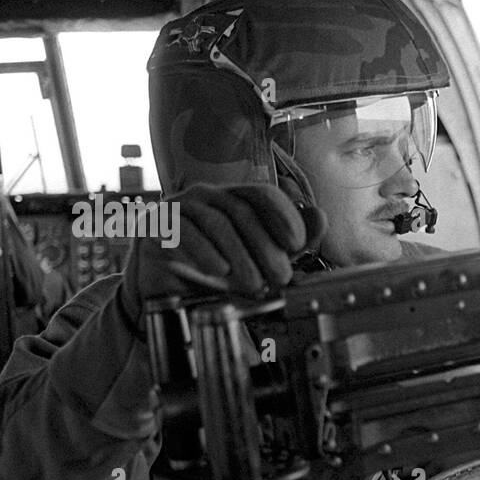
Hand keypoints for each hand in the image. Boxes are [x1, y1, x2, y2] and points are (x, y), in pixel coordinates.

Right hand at [118, 183, 309, 327]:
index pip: (263, 195)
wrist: (166, 284)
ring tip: (254, 284)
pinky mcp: (158, 224)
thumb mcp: (258, 258)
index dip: (283, 216)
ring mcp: (181, 206)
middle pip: (242, 211)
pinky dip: (204, 251)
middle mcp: (208, 196)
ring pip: (216, 222)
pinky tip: (219, 271)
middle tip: (281, 277)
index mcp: (234, 199)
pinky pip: (183, 231)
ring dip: (240, 256)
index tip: (298, 245)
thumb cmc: (215, 267)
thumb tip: (321, 218)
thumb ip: (290, 240)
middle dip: (266, 247)